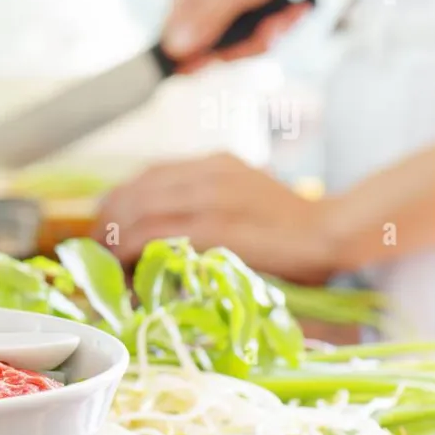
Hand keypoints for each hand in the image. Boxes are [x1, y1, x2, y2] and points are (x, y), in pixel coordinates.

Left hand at [93, 153, 339, 283]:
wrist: (335, 234)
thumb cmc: (293, 235)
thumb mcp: (244, 207)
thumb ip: (207, 210)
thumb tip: (159, 240)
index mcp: (214, 165)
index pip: (145, 178)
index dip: (116, 206)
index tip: (107, 233)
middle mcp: (207, 173)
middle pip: (132, 191)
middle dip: (106, 224)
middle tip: (99, 256)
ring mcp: (209, 195)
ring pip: (135, 209)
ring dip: (114, 240)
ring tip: (110, 267)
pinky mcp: (213, 224)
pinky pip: (153, 232)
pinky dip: (130, 251)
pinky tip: (126, 269)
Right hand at [162, 0, 310, 72]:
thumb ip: (206, 18)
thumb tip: (173, 48)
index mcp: (185, 1)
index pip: (174, 47)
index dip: (196, 61)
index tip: (221, 61)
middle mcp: (200, 12)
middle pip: (212, 54)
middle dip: (246, 47)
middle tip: (270, 31)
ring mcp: (223, 16)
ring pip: (238, 49)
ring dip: (267, 37)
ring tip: (285, 17)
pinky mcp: (244, 18)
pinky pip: (256, 39)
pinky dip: (276, 29)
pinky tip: (290, 13)